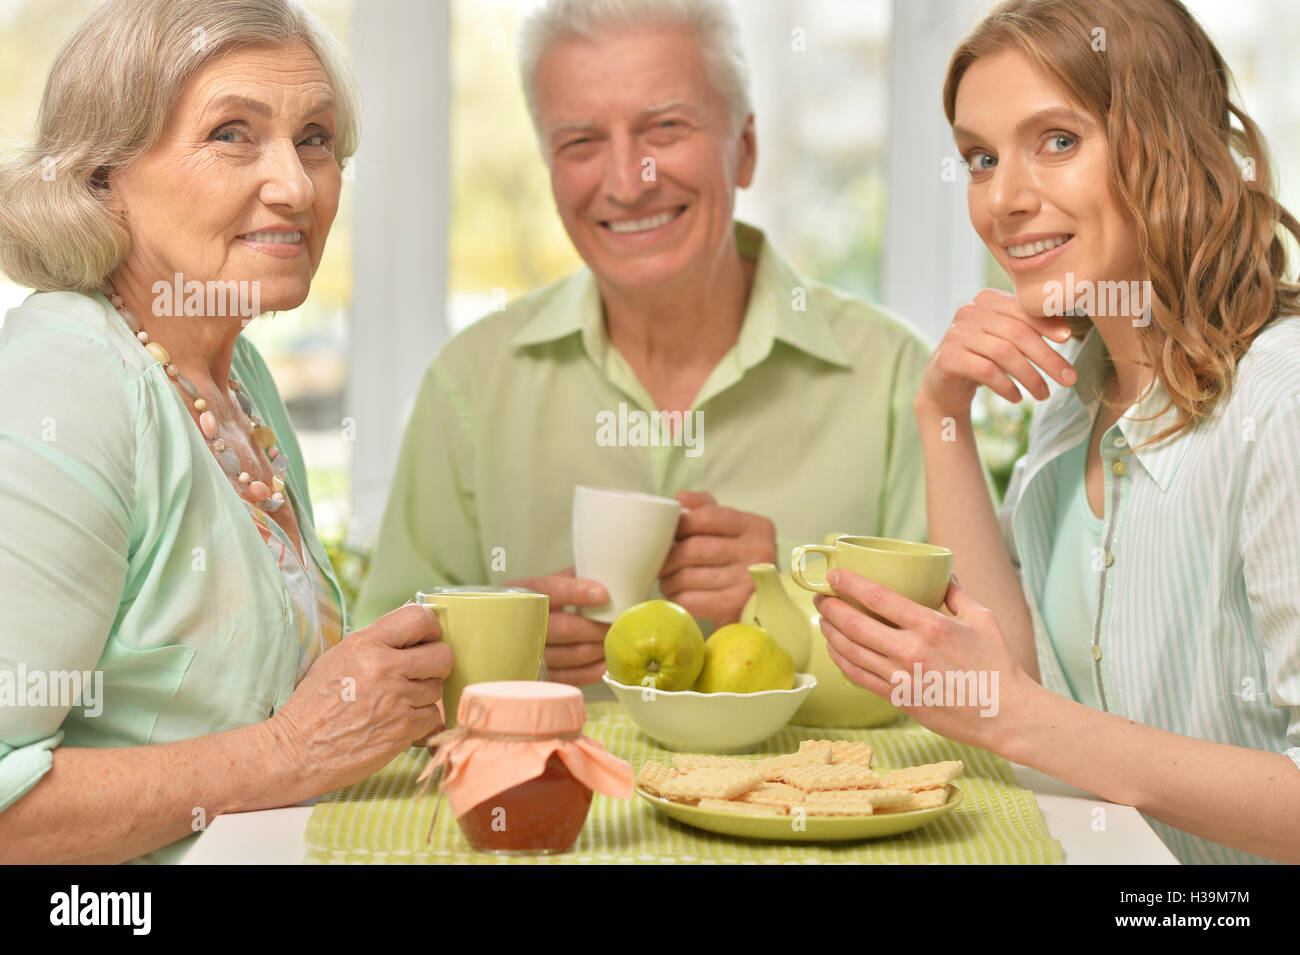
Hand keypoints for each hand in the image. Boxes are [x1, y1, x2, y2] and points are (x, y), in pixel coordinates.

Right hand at [268, 604, 452, 793]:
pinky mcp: (403, 729)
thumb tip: (412, 621)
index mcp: (365, 644)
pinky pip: (432, 716)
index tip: (426, 639)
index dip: (430, 628)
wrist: (298, 751)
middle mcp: (384, 667)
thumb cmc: (315, 704)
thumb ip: (377, 640)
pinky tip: (396, 722)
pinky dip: (419, 721)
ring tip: (396, 702)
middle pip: (443, 655)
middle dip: (436, 664)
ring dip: (424, 695)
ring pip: (438, 688)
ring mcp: (396, 699)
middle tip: (419, 673)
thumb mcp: (339, 657)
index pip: (419, 618)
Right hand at [507, 566, 609, 685]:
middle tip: (619, 623)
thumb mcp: (546, 583)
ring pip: (571, 654)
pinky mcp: (540, 675)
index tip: (602, 594)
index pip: (548, 590)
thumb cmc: (535, 603)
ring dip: (599, 648)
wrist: (502, 630)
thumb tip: (607, 573)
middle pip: (564, 627)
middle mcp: (523, 623)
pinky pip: (570, 676)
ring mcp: (529, 652)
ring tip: (616, 640)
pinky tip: (606, 661)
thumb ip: (573, 577)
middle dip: (597, 627)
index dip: (575, 592)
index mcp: (524, 593)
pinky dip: (592, 670)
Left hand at [659, 490, 775, 627]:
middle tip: (661, 565)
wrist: (761, 608)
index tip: (667, 535)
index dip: (679, 525)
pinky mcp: (736, 607)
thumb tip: (678, 500)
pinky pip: (691, 600)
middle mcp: (759, 551)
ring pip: (688, 576)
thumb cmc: (736, 562)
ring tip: (668, 582)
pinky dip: (676, 598)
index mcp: (756, 527)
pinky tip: (678, 596)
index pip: (706, 517)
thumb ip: (704, 508)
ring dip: (669, 581)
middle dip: (668, 558)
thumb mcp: (728, 530)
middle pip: (694, 548)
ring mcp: (749, 581)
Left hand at [812, 569, 1032, 748]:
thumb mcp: (981, 618)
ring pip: (851, 652)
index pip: (878, 598)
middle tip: (822, 596)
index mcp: (930, 626)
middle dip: (831, 607)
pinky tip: (836, 650)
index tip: (835, 576)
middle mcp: (910, 651)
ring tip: (823, 619)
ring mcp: (902, 678)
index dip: (850, 584)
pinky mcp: (899, 700)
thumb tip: (942, 573)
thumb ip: (956, 593)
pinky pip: (859, 677)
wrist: (1005, 715)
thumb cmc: (997, 664)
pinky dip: (842, 661)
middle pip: (854, 625)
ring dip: (831, 633)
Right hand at [915, 288, 1077, 419]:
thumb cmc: (983, 359)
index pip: (1022, 310)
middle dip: (1047, 357)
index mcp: (987, 300)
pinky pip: (985, 371)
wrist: (944, 385)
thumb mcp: (1006, 340)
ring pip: (1004, 353)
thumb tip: (1065, 331)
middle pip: (1017, 333)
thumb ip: (1028, 329)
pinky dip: (1006, 386)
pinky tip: (1017, 398)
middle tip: (1068, 379)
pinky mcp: (947, 358)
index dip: (1046, 324)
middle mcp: (969, 312)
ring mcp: (955, 334)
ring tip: (1044, 394)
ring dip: (1030, 376)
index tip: (1068, 339)